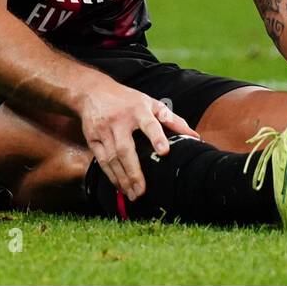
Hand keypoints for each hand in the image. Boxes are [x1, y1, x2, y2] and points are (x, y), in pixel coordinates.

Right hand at [78, 80, 199, 200]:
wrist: (92, 91)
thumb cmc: (127, 100)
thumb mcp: (150, 103)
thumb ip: (172, 120)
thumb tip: (194, 136)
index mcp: (138, 109)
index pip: (149, 124)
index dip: (157, 137)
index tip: (164, 151)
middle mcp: (119, 120)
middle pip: (125, 149)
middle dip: (134, 172)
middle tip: (142, 191)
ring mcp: (103, 130)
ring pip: (112, 158)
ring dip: (122, 178)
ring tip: (133, 194)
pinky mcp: (92, 138)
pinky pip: (101, 160)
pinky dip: (110, 175)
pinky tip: (119, 186)